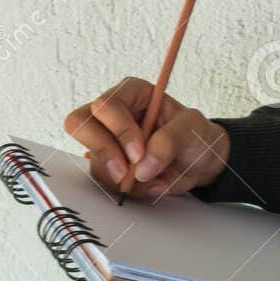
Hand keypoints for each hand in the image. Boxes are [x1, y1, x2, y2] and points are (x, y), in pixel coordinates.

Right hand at [64, 77, 230, 199]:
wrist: (199, 160)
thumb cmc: (195, 135)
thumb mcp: (192, 128)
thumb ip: (170, 140)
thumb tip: (142, 166)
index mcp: (132, 93)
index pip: (107, 105)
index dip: (119, 131)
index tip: (138, 154)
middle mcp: (113, 113)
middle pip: (80, 124)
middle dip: (104, 152)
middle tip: (126, 173)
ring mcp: (107, 139)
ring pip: (91, 156)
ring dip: (118, 175)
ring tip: (151, 178)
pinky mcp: (107, 163)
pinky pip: (101, 178)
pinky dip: (123, 188)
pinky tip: (145, 183)